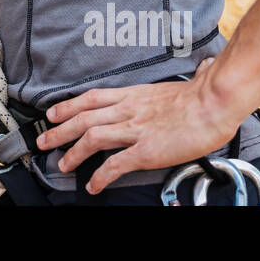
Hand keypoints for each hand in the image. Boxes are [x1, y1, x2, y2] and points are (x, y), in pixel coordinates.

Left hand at [33, 58, 248, 193]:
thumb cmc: (204, 95)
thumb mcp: (180, 85)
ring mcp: (136, 129)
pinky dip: (101, 176)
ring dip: (73, 153)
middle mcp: (129, 110)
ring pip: (92, 138)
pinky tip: (94, 185)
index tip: (53, 113)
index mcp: (134, 95)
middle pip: (84, 118)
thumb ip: (174, 86)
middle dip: (60, 130)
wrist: (215, 102)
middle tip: (44, 141)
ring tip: (62, 165)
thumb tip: (192, 75)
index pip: (92, 98)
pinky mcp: (146, 150)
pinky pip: (116, 164)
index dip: (68, 106)